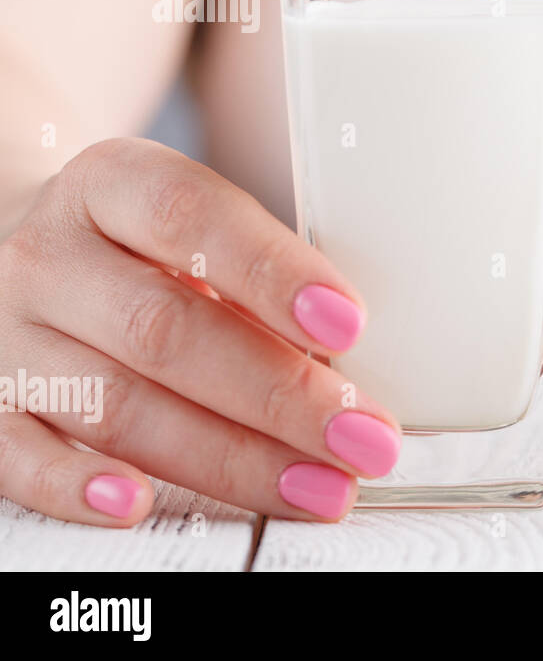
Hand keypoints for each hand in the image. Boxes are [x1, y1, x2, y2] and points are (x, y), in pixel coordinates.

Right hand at [0, 138, 399, 525]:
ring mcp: (2, 333)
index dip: (273, 272)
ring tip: (317, 486)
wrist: (16, 242)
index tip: (348, 324)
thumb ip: (255, 275)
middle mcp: (45, 255)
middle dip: (277, 393)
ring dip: (229, 457)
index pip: (192, 217)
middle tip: (361, 434)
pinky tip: (142, 504)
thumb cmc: (137, 243)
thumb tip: (343, 364)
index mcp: (110, 184)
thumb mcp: (191, 225)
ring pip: (114, 404)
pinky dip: (78, 487)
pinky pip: (17, 456)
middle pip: (165, 328)